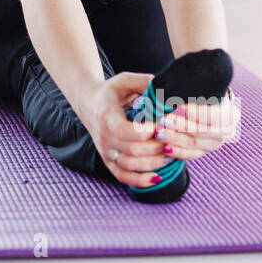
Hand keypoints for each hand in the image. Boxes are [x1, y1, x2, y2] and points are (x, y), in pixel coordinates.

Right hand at [75, 73, 172, 188]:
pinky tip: (157, 177)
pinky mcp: (108, 161)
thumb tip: (167, 87)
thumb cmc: (111, 92)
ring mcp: (105, 151)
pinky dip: (140, 181)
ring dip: (153, 163)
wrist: (89, 104)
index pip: (123, 131)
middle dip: (156, 148)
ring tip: (169, 154)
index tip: (159, 125)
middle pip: (131, 151)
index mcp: (107, 115)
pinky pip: (123, 177)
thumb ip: (144, 82)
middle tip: (172, 140)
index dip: (144, 132)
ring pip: (129, 165)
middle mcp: (104, 136)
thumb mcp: (124, 81)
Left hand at [150, 88, 240, 160]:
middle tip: (163, 120)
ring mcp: (214, 143)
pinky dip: (177, 151)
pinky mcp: (202, 151)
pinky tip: (165, 147)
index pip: (217, 116)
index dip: (198, 113)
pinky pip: (190, 154)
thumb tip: (175, 88)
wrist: (196, 102)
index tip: (178, 107)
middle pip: (205, 131)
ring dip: (176, 138)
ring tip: (159, 133)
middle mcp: (226, 131)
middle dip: (183, 126)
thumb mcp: (196, 88)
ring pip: (196, 143)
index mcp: (230, 113)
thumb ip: (189, 89)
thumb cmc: (194, 91)